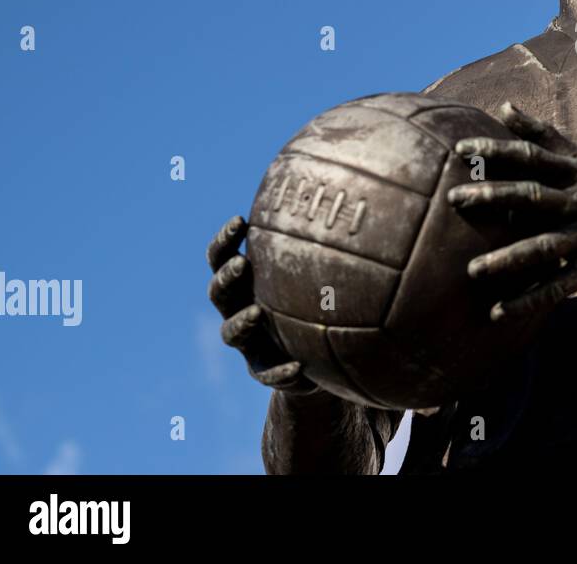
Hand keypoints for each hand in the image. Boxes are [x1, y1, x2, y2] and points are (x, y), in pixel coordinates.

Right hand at [206, 215, 322, 396]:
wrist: (314, 354)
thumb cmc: (313, 300)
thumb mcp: (316, 273)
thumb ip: (324, 246)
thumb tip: (357, 202)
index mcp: (245, 283)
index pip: (223, 258)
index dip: (225, 241)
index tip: (240, 221)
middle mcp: (239, 310)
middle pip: (219, 292)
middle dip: (227, 276)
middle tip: (242, 263)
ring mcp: (248, 342)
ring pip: (231, 333)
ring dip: (241, 321)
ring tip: (257, 313)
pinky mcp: (263, 371)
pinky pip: (267, 374)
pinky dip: (279, 371)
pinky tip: (297, 367)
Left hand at [446, 102, 576, 322]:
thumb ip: (544, 136)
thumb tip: (504, 108)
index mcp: (576, 172)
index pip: (532, 155)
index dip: (496, 150)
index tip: (459, 149)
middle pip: (534, 195)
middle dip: (493, 196)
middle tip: (453, 199)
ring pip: (545, 246)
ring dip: (508, 259)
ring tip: (473, 271)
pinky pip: (559, 287)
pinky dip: (529, 301)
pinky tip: (498, 312)